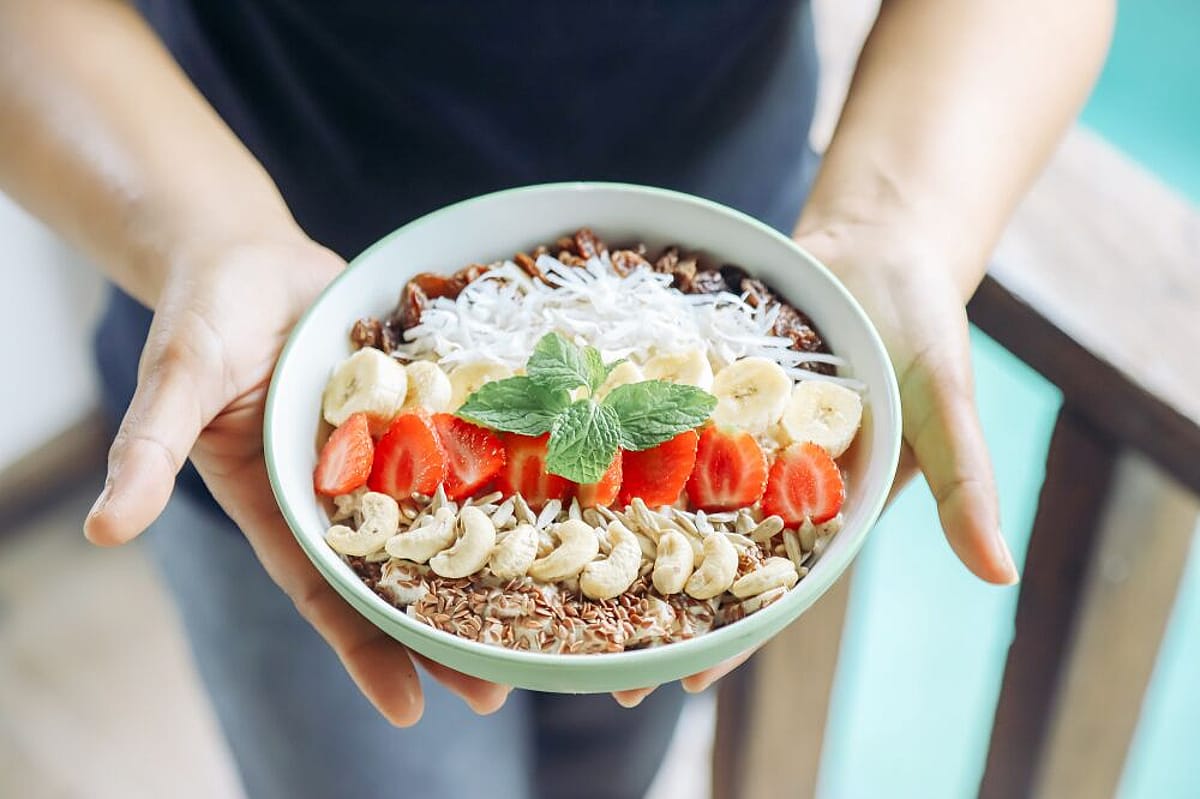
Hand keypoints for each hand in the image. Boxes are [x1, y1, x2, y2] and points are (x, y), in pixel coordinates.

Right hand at [83, 231, 510, 723]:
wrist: (250, 254)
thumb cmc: (204, 316)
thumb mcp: (177, 379)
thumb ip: (148, 449)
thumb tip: (102, 528)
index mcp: (283, 506)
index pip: (326, 592)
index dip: (364, 650)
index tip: (408, 708)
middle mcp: (341, 490)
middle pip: (400, 574)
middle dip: (442, 632)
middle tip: (499, 688)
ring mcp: (386, 452)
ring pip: (443, 522)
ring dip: (485, 567)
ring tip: (539, 618)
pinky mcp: (417, 409)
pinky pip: (462, 450)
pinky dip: (498, 479)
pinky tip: (551, 506)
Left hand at [613, 220, 1018, 706]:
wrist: (877, 244)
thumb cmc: (922, 324)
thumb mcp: (944, 402)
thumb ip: (966, 484)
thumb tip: (1003, 576)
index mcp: (830, 506)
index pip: (775, 587)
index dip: (734, 636)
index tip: (685, 682)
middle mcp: (771, 482)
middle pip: (706, 556)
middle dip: (656, 604)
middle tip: (593, 660)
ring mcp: (732, 437)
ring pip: (670, 497)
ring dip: (621, 537)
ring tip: (557, 582)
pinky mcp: (705, 392)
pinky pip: (658, 425)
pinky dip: (620, 450)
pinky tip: (565, 475)